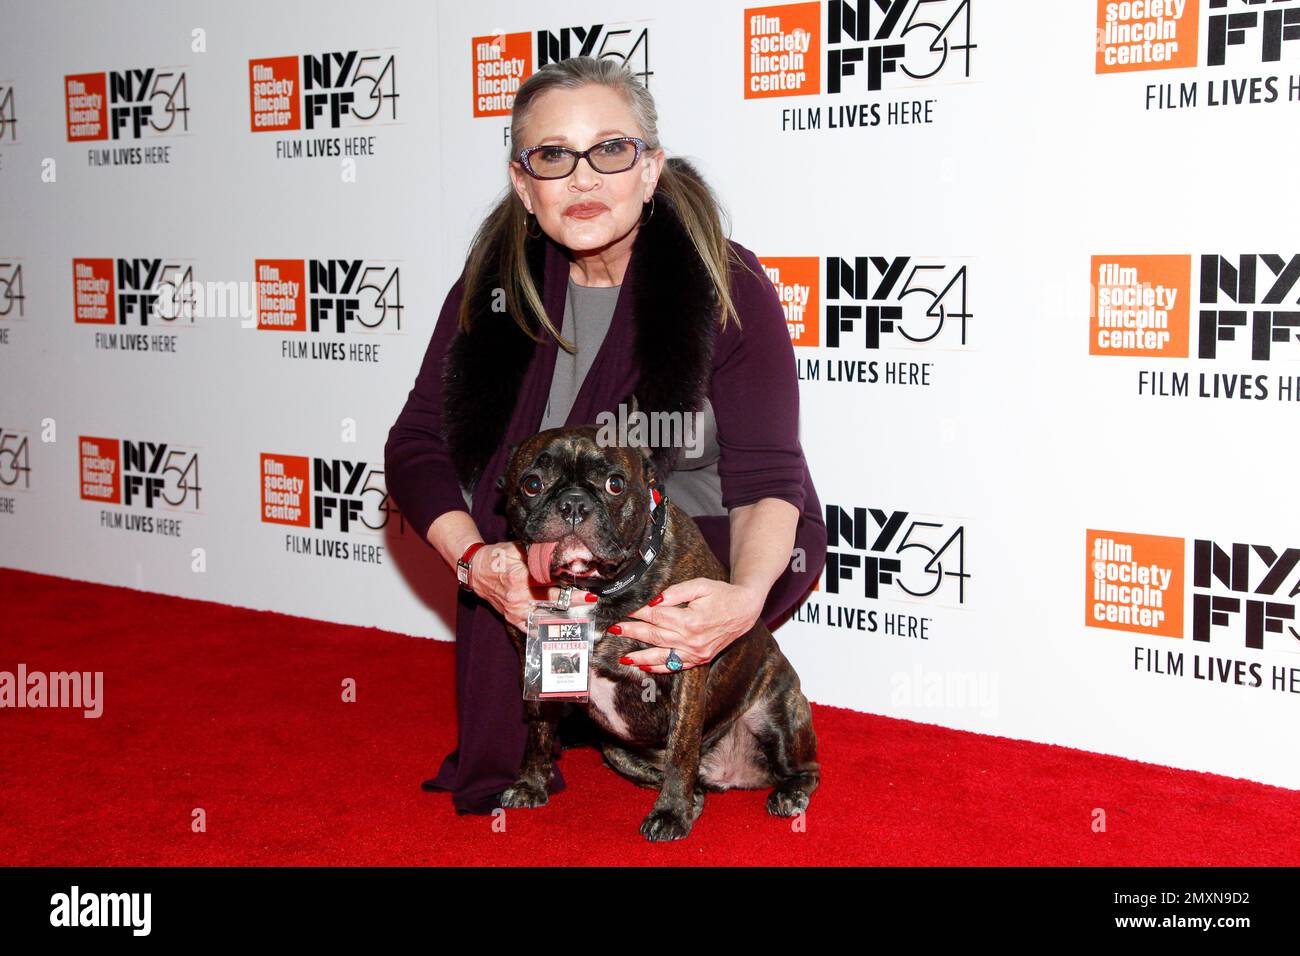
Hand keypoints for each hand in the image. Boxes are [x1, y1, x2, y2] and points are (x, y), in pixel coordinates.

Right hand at [468, 541, 596, 630]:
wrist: (475, 571)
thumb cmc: (496, 557)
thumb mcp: (516, 549)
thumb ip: (538, 552)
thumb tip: (561, 551)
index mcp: (520, 578)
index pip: (552, 582)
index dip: (570, 582)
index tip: (587, 584)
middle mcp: (519, 597)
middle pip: (553, 601)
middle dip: (574, 601)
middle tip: (591, 600)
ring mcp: (515, 611)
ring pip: (546, 617)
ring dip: (565, 617)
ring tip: (583, 615)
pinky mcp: (512, 618)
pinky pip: (532, 628)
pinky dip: (547, 629)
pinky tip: (562, 630)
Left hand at [612, 578, 764, 672]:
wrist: (745, 610)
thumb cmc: (722, 594)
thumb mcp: (700, 585)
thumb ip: (676, 592)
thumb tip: (653, 600)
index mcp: (691, 620)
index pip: (657, 616)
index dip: (639, 612)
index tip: (624, 610)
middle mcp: (693, 640)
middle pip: (655, 636)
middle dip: (632, 632)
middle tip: (614, 629)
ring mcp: (697, 653)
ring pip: (662, 656)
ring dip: (640, 657)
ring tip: (622, 658)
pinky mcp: (700, 659)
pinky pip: (676, 666)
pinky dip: (659, 668)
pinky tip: (645, 667)